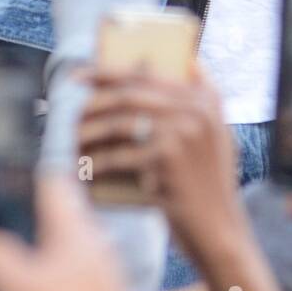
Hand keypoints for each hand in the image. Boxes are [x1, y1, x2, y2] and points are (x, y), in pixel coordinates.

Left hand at [78, 70, 242, 264]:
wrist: (219, 229)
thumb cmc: (208, 183)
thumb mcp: (216, 135)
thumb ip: (202, 98)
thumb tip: (171, 61)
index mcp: (205, 98)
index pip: (147, 74)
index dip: (108, 71)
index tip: (79, 75)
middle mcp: (196, 109)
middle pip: (129, 95)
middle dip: (94, 102)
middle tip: (71, 113)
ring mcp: (182, 133)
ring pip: (119, 124)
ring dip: (90, 132)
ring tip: (75, 141)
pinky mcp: (167, 161)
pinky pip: (118, 156)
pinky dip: (96, 162)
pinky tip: (83, 167)